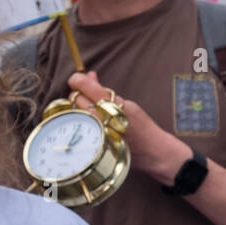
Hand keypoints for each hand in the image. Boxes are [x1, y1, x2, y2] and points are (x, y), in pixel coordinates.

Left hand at [66, 71, 190, 185]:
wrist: (150, 150)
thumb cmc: (139, 125)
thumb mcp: (125, 103)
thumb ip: (103, 90)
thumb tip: (89, 74)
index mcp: (112, 106)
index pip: (84, 87)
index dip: (78, 80)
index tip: (77, 79)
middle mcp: (103, 120)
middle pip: (76, 99)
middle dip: (78, 94)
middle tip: (86, 96)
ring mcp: (96, 132)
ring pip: (75, 112)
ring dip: (78, 108)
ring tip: (90, 110)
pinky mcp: (93, 143)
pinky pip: (79, 125)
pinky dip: (81, 119)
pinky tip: (89, 120)